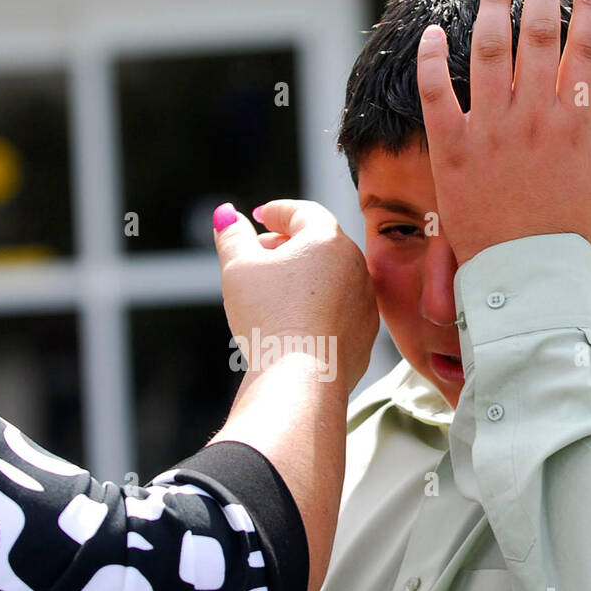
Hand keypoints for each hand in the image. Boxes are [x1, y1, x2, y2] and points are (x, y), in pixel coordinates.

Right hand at [212, 199, 377, 396]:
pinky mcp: (365, 333)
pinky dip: (319, 307)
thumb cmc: (268, 317)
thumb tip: (225, 215)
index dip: (277, 211)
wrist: (301, 378)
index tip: (260, 217)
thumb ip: (231, 236)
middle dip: (288, 244)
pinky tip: (295, 322)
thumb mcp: (238, 269)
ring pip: (333, 278)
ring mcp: (365, 301)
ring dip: (306, 277)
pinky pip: (340, 309)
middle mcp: (356, 265)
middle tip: (260, 253)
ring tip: (274, 291)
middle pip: (319, 243)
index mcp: (327, 239)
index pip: (301, 212)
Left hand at [415, 0, 590, 262]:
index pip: (584, 50)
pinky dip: (433, 60)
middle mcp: (533, 119)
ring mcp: (490, 132)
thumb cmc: (569, 231)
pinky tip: (437, 32)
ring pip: (490, 53)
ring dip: (493, 10)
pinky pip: (437, 95)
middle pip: (537, 38)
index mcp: (574, 124)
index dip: (588, 11)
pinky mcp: (452, 150)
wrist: (524, 275)